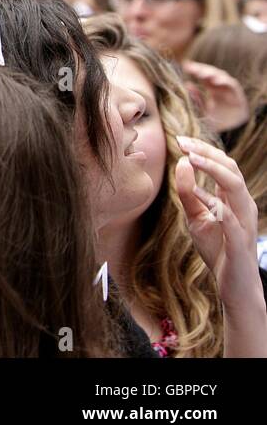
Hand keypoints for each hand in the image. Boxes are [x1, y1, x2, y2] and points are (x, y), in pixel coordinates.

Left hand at [173, 136, 266, 355]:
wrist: (233, 285)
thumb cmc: (216, 248)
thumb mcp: (195, 217)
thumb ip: (189, 193)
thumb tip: (182, 164)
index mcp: (234, 199)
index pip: (225, 166)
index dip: (205, 150)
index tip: (181, 140)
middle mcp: (243, 206)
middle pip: (231, 170)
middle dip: (208, 153)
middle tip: (183, 143)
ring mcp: (243, 223)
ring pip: (236, 188)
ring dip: (214, 170)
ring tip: (191, 158)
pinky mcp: (238, 242)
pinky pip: (230, 219)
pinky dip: (215, 204)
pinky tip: (198, 194)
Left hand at [183, 61, 248, 132]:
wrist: (232, 133)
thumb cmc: (216, 121)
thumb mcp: (201, 110)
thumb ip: (195, 98)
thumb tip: (186, 84)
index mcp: (211, 88)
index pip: (203, 75)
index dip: (195, 69)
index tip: (184, 65)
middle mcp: (220, 87)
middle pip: (211, 73)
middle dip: (201, 69)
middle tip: (191, 67)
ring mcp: (229, 89)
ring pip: (221, 76)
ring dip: (212, 73)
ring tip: (201, 74)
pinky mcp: (238, 95)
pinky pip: (232, 84)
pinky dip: (224, 81)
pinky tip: (216, 81)